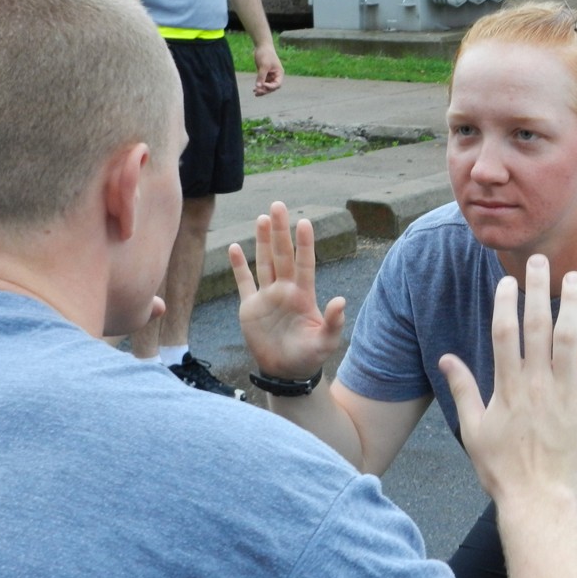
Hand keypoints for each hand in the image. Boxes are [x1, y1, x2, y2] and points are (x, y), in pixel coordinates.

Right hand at [228, 201, 345, 378]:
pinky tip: (234, 247)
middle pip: (282, 255)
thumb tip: (342, 300)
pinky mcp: (250, 307)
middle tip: (278, 205)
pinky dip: (238, 266)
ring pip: (264, 262)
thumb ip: (334, 322)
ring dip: (263, 241)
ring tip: (262, 218)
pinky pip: (244, 282)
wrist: (286, 371)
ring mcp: (267, 296)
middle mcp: (285, 290)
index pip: (305, 263)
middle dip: (280, 231)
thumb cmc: (310, 356)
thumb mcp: (326, 342)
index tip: (305, 222)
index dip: (305, 244)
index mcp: (304, 295)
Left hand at [252, 43, 284, 95]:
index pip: (277, 84)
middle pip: (272, 87)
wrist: (262, 46)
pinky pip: (262, 82)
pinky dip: (259, 86)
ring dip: (261, 90)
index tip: (263, 85)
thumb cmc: (266, 54)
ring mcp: (270, 75)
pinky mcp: (264, 74)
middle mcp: (276, 76)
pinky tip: (254, 89)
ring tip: (255, 93)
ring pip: (267, 86)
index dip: (270, 87)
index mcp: (279, 73)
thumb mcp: (264, 65)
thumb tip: (258, 86)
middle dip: (265, 90)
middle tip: (257, 92)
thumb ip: (261, 76)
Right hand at [439, 255, 576, 504]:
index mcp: (507, 386)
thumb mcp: (474, 430)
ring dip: (572, 303)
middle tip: (540, 260)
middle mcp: (535, 383)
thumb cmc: (504, 471)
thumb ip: (463, 389)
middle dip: (537, 289)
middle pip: (537, 325)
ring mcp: (566, 393)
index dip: (505, 302)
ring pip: (569, 338)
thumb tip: (446, 358)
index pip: (504, 332)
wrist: (541, 503)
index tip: (508, 280)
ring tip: (575, 276)